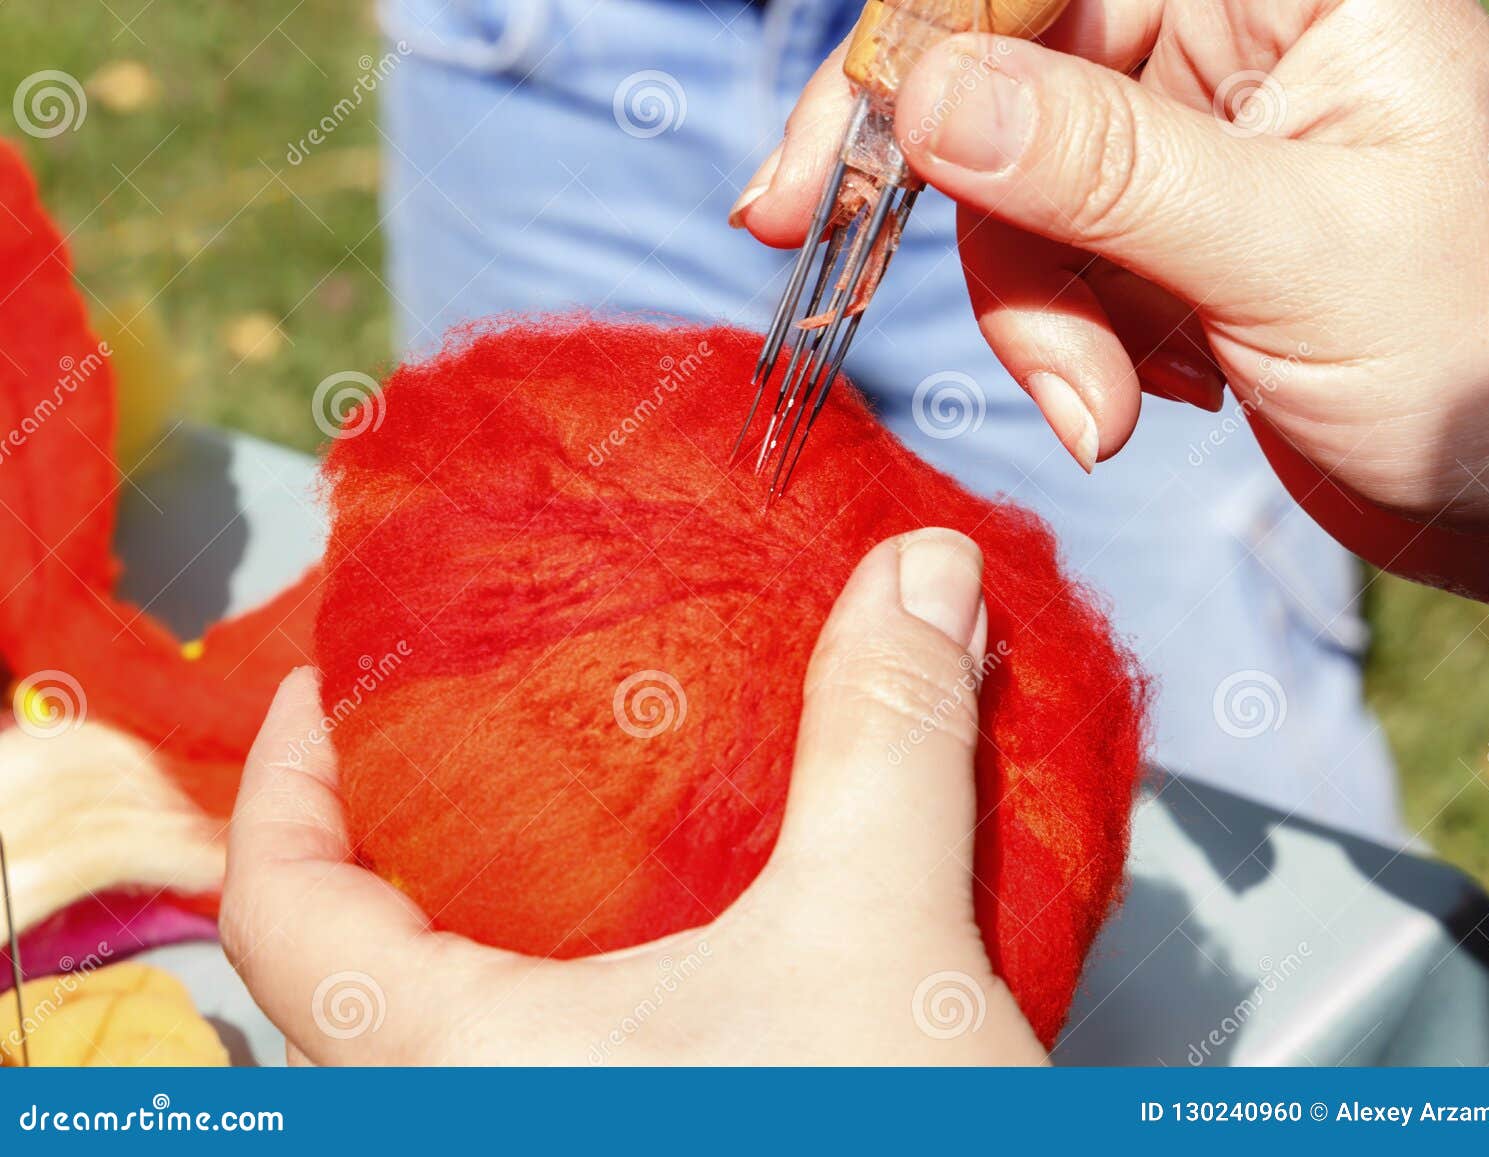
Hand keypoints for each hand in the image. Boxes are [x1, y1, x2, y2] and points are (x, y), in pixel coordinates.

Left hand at [220, 530, 1045, 1064]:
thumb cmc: (870, 1155)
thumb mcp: (881, 936)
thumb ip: (888, 737)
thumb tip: (920, 569)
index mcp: (457, 1071)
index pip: (277, 913)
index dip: (281, 781)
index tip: (337, 682)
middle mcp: (468, 1121)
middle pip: (353, 962)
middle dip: (404, 831)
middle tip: (472, 726)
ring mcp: (549, 1137)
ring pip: (452, 1024)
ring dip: (499, 910)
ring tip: (580, 810)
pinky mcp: (632, 1139)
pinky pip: (549, 1058)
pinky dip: (582, 979)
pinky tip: (684, 927)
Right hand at [735, 1, 1488, 663]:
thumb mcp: (1289, 254)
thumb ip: (1101, 169)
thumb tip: (922, 94)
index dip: (913, 54)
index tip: (815, 184)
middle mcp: (1233, 37)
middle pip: (1008, 94)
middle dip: (1001, 251)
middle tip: (1027, 374)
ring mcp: (1196, 142)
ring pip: (1016, 200)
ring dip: (1045, 328)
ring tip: (1118, 414)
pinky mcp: (1173, 234)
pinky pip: (1055, 268)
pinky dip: (1076, 350)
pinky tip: (1170, 394)